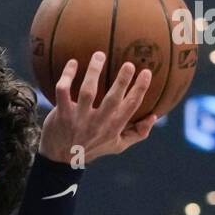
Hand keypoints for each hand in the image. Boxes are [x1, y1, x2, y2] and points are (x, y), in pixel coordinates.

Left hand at [39, 52, 158, 164]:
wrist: (60, 159)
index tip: (147, 72)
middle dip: (122, 81)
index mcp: (113, 127)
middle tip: (129, 64)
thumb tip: (154, 116)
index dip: (140, 89)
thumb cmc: (92, 148)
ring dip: (94, 72)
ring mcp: (78, 118)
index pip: (131, 106)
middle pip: (112, 99)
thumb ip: (138, 133)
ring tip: (100, 55)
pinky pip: (62, 92)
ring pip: (87, 91)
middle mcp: (97, 123)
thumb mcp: (118, 146)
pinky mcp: (61, 114)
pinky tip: (73, 63)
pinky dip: (67, 76)